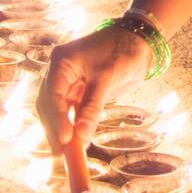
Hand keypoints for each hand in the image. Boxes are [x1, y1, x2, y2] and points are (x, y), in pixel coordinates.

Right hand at [36, 26, 154, 153]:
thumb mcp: (108, 77)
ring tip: (68, 152)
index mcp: (61, 62)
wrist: (141, 40)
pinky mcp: (80, 90)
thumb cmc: (124, 49)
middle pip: (50, 105)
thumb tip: (82, 134)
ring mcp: (69, 81)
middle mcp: (60, 72)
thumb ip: (94, 106)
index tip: (65, 139)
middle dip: (55, 128)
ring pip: (59, 110)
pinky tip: (76, 140)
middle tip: (61, 152)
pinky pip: (72, 110)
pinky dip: (73, 124)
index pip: (52, 95)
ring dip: (63, 129)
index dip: (57, 119)